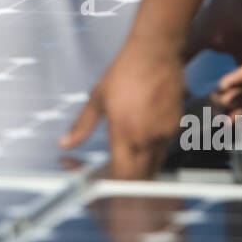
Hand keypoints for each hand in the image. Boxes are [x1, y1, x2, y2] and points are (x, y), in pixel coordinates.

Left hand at [59, 41, 184, 178]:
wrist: (156, 51)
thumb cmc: (125, 72)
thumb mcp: (97, 98)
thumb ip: (82, 125)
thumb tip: (64, 143)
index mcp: (125, 133)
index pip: (123, 175)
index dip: (116, 187)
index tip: (109, 190)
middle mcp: (148, 138)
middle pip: (142, 175)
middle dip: (130, 181)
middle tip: (119, 179)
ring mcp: (165, 132)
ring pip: (156, 162)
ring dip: (144, 167)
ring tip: (130, 159)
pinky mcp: (177, 125)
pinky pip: (165, 145)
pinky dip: (155, 149)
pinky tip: (144, 138)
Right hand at [185, 0, 241, 116]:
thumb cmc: (217, 12)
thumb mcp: (197, 42)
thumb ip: (186, 60)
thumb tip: (168, 79)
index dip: (233, 109)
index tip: (220, 123)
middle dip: (239, 111)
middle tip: (224, 123)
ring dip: (239, 96)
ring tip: (219, 100)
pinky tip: (224, 84)